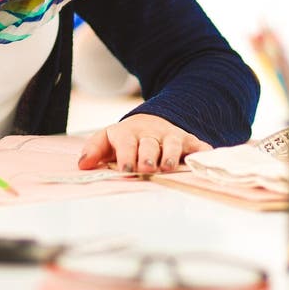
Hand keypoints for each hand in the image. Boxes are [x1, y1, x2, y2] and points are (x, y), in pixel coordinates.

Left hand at [77, 113, 211, 174]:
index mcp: (128, 133)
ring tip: (167, 167)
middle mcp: (150, 133)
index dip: (126, 155)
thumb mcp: (107, 140)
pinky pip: (197, 145)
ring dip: (170, 154)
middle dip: (148, 156)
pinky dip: (202, 151)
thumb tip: (82, 165)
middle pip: (149, 143)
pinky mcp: (188, 141)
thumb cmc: (126, 139)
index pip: (126, 142)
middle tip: (147, 168)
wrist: (151, 121)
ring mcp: (170, 136)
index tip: (126, 168)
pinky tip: (205, 157)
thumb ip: (94, 150)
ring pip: (172, 142)